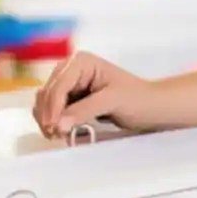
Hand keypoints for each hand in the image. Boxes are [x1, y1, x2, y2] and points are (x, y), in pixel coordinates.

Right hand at [32, 51, 156, 138]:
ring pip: (45, 104)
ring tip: (59, 135)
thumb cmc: (137, 98)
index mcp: (81, 62)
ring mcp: (69, 84)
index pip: (58, 87)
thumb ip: (84, 110)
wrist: (151, 106)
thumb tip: (58, 124)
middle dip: (48, 115)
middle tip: (56, 135)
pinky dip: (54, 122)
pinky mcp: (71, 98)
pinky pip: (53, 111)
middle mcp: (71, 69)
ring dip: (48, 120)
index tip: (54, 128)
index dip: (52, 108)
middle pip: (47, 94)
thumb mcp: (112, 101)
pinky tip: (62, 132)